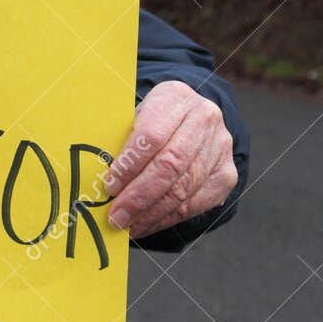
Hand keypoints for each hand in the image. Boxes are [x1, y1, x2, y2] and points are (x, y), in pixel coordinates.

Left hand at [104, 80, 237, 238]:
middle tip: (116, 216)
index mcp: (175, 96)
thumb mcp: (135, 117)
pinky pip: (195, 204)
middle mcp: (204, 117)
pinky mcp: (226, 173)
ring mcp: (220, 146)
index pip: (151, 135)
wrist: (192, 119)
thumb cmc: (151, 121)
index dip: (129, 165)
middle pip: (170, 164)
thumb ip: (120, 141)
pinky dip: (167, 218)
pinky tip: (146, 224)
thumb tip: (95, 181)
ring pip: (184, 188)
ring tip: (127, 225)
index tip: (109, 187)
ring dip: (151, 212)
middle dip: (139, 196)